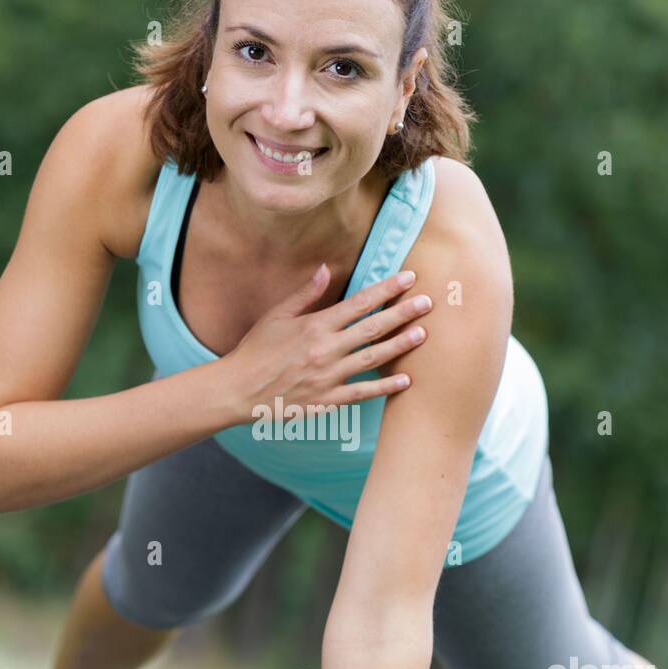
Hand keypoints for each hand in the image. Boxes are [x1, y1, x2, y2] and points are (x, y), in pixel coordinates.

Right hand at [222, 266, 431, 424]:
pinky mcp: (327, 400)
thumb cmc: (256, 351)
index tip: (409, 278)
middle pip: (373, 328)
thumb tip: (327, 268)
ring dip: (400, 345)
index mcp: (315, 325)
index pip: (359, 303)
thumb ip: (305, 293)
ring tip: (423, 335)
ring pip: (374, 359)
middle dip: (403, 314)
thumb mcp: (276, 316)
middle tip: (429, 303)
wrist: (238, 390)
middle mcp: (326, 349)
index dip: (387, 289)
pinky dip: (385, 388)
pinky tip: (406, 381)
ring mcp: (328, 376)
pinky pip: (362, 393)